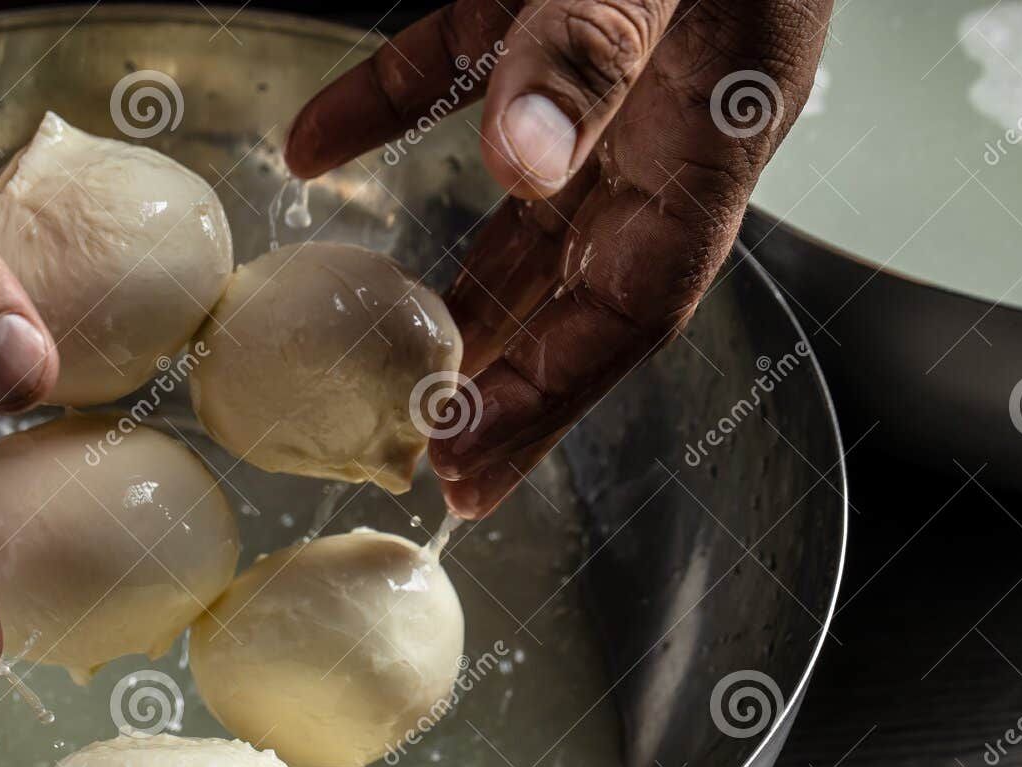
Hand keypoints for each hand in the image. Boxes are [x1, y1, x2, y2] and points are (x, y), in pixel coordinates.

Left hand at [285, 0, 829, 516]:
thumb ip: (591, 54)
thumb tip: (527, 166)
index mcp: (705, 135)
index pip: (629, 309)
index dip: (552, 397)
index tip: (465, 466)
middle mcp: (656, 127)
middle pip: (580, 290)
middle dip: (510, 381)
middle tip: (434, 462)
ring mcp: (598, 80)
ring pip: (528, 216)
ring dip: (463, 290)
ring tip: (398, 374)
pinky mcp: (536, 13)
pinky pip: (454, 79)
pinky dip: (384, 112)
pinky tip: (316, 146)